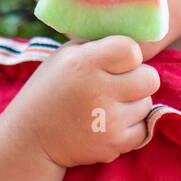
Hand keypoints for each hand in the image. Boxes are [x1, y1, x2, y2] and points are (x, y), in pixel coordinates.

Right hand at [12, 35, 160, 167]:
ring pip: (147, 103)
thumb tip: (138, 37)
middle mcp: (97, 90)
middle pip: (150, 78)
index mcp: (83, 63)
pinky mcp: (113, 144)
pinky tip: (110, 123)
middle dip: (139, 79)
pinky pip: (144, 129)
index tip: (116, 62)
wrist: (30, 139)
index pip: (131, 50)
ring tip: (108, 106)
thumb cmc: (52, 90)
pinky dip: (131, 127)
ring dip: (133, 104)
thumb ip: (98, 46)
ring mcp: (107, 120)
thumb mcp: (64, 57)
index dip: (128, 55)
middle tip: (120, 84)